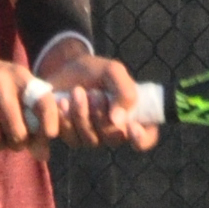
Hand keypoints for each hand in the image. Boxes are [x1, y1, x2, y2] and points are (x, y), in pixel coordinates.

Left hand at [37, 51, 160, 151]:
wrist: (66, 68)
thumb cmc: (96, 71)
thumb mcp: (113, 71)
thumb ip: (123, 91)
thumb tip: (118, 121)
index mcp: (134, 116)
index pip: (146, 138)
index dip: (141, 138)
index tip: (132, 126)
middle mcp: (115, 131)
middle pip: (113, 139)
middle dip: (101, 115)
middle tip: (93, 93)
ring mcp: (94, 137)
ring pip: (90, 139)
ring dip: (82, 115)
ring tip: (76, 92)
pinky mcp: (73, 137)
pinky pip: (70, 138)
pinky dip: (65, 120)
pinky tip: (62, 102)